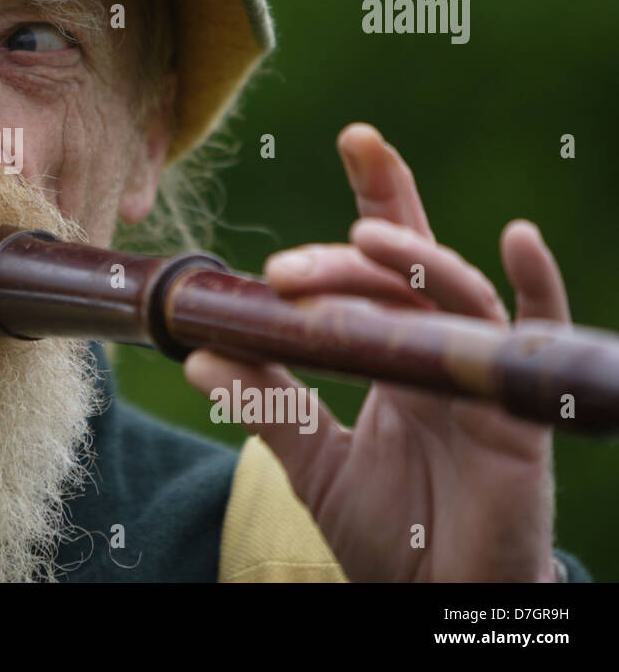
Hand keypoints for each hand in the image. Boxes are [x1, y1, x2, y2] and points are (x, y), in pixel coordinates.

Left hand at [183, 122, 565, 581]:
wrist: (438, 603)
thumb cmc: (391, 533)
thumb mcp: (313, 463)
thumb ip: (268, 406)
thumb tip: (202, 353)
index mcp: (392, 352)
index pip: (383, 262)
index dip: (378, 197)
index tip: (355, 135)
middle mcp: (437, 350)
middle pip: (407, 271)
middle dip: (355, 247)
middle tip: (286, 266)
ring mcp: (478, 375)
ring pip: (454, 295)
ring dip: (414, 263)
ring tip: (371, 240)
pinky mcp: (516, 415)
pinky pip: (536, 338)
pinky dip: (533, 286)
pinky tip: (516, 239)